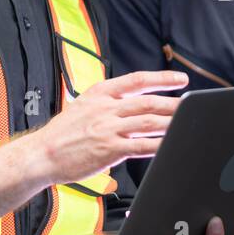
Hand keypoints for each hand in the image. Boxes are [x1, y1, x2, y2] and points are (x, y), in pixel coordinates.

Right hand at [26, 70, 188, 185]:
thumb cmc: (62, 134)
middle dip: (174, 103)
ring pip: (149, 123)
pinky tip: (171, 144)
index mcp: (100, 93)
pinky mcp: (110, 149)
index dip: (162, 79)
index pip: (137, 80)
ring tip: (188, 123)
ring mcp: (108, 128)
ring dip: (171, 123)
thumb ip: (108, 105)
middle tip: (192, 105)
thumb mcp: (83, 107)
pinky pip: (142, 146)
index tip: (180, 80)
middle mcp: (106, 108)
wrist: (41, 154)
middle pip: (148, 102)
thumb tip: (133, 107)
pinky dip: (159, 145)